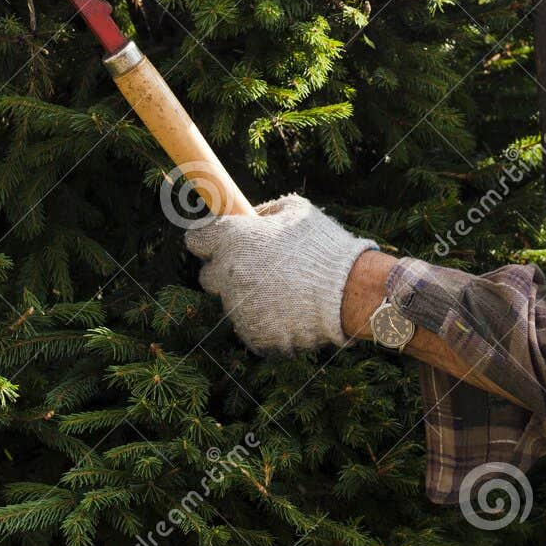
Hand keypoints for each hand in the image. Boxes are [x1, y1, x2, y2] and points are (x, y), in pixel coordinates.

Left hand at [185, 193, 377, 354]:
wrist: (350, 291)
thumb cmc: (324, 246)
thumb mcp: (296, 210)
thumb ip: (265, 211)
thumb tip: (251, 216)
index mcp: (232, 240)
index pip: (196, 239)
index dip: (209, 239)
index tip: (221, 241)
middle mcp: (228, 275)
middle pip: (210, 276)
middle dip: (228, 271)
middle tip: (259, 268)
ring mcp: (239, 309)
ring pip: (233, 304)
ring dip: (251, 298)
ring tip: (288, 292)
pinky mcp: (253, 335)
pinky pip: (251, 327)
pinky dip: (266, 322)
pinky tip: (292, 311)